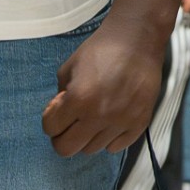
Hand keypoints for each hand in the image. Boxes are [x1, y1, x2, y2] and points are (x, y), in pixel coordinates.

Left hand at [42, 15, 163, 156]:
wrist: (138, 39)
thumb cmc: (102, 49)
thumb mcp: (69, 67)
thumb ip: (60, 96)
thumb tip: (60, 114)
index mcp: (79, 98)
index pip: (51, 129)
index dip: (51, 119)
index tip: (57, 111)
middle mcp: (99, 115)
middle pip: (67, 149)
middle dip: (62, 136)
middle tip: (69, 123)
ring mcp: (121, 122)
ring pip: (92, 150)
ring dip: (87, 136)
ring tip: (93, 116)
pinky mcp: (139, 124)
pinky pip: (116, 147)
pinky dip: (109, 138)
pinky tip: (110, 120)